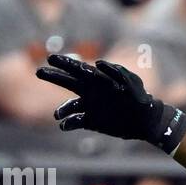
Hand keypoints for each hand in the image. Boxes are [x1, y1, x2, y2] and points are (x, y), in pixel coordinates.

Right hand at [35, 53, 171, 143]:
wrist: (146, 121)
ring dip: (62, 110)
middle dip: (55, 77)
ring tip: (57, 115)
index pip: (78, 69)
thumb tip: (98, 63)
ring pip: (70, 106)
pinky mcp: (92, 122)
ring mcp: (90, 107)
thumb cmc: (140, 98)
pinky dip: (69, 124)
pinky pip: (76, 122)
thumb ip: (116, 73)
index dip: (64, 63)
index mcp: (98, 81)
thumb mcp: (131, 83)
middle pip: (69, 83)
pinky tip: (64, 126)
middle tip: (39, 72)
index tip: (50, 58)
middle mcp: (91, 92)